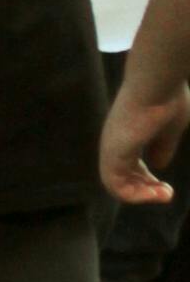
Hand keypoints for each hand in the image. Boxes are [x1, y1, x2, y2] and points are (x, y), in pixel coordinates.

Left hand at [100, 71, 187, 208]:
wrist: (158, 84)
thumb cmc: (166, 101)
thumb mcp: (169, 130)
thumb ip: (162, 147)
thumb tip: (158, 165)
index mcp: (127, 135)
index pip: (129, 167)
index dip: (146, 181)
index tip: (166, 186)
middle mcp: (115, 142)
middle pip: (121, 178)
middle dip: (145, 191)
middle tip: (167, 193)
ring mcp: (112, 147)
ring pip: (115, 185)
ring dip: (141, 197)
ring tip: (163, 194)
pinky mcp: (112, 152)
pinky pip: (114, 185)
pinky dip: (134, 196)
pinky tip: (156, 192)